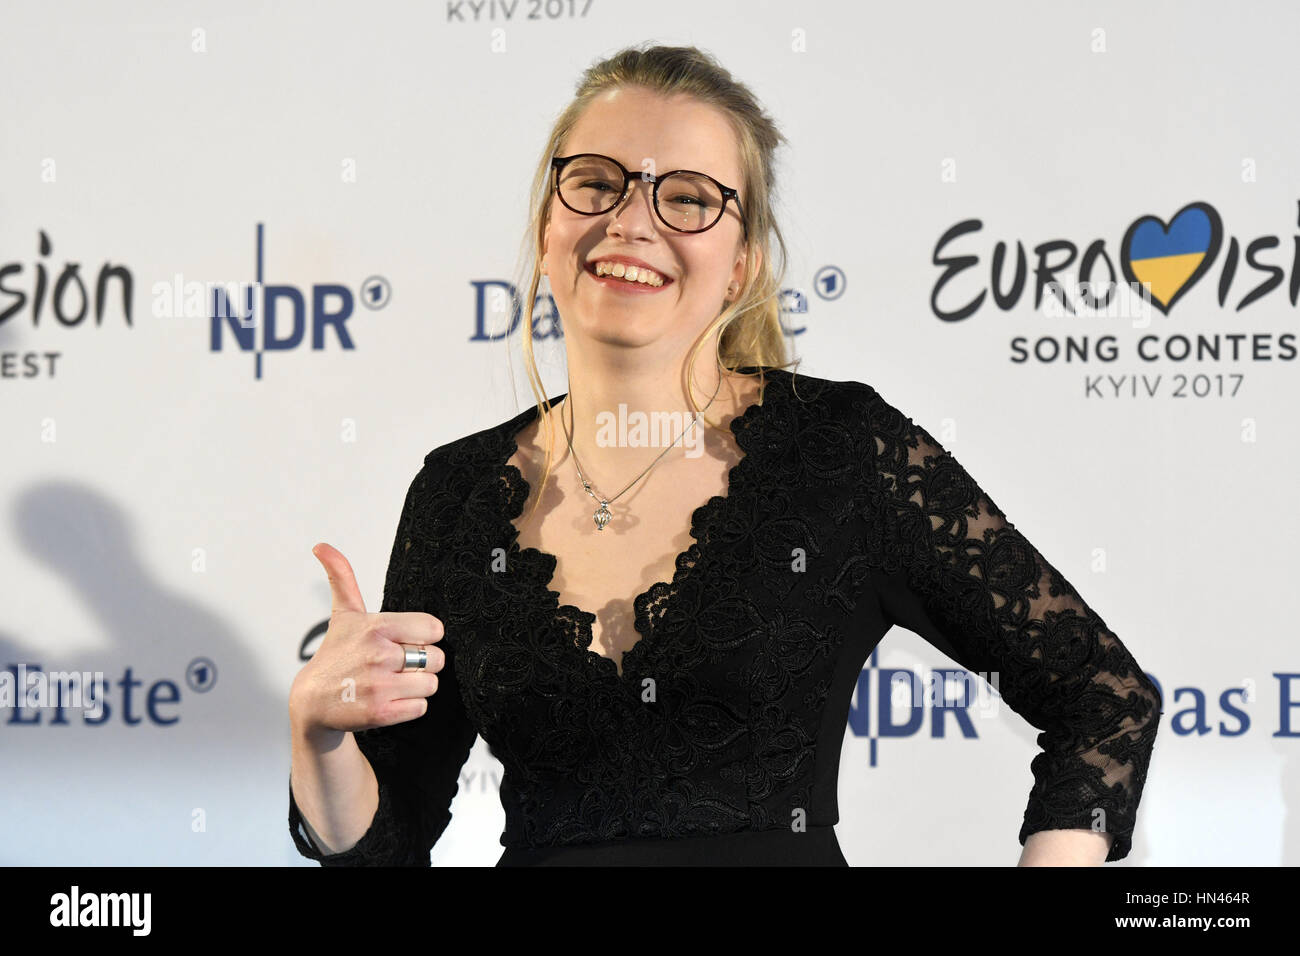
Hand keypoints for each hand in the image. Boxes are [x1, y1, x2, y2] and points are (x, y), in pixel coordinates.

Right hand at [290, 542, 445, 737]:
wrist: (312, 702)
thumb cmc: (336, 655)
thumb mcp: (343, 615)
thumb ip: (342, 578)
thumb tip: (321, 545)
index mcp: (377, 627)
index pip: (434, 629)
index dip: (424, 637)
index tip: (405, 642)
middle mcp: (379, 655)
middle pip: (437, 659)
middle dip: (423, 664)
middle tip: (399, 666)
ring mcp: (379, 686)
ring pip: (431, 684)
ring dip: (417, 687)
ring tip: (394, 683)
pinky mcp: (380, 713)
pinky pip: (421, 708)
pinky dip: (410, 707)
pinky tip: (390, 700)